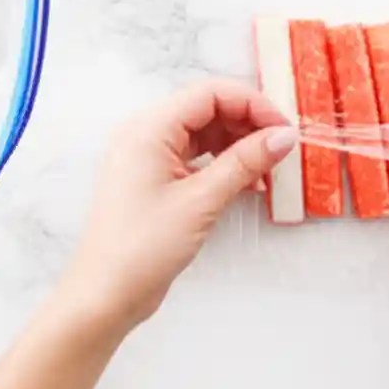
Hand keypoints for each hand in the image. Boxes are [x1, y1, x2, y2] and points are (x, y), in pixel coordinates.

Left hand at [58, 79, 298, 333]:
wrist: (106, 294)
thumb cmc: (143, 247)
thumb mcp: (201, 201)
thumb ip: (245, 162)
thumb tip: (283, 137)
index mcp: (148, 129)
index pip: (210, 94)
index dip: (252, 104)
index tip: (283, 130)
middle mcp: (145, 134)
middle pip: (207, 109)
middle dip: (248, 123)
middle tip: (281, 148)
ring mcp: (148, 158)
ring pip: (204, 134)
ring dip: (238, 145)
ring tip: (269, 168)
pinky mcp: (155, 181)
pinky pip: (196, 157)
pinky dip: (223, 164)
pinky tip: (248, 181)